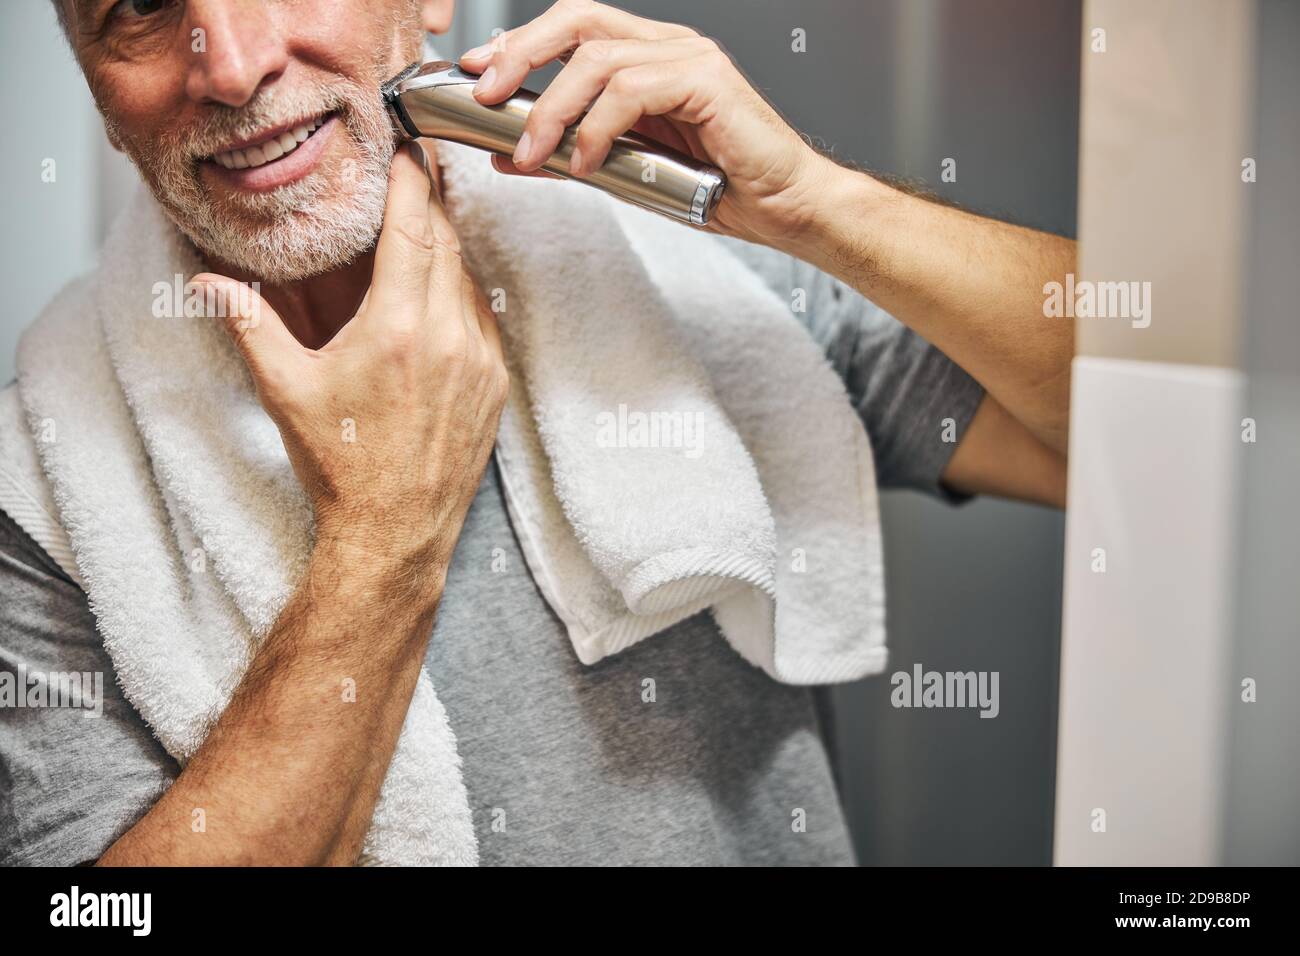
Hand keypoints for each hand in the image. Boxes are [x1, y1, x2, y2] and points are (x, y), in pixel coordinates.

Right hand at [196, 143, 508, 590]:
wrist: (395, 532)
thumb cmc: (340, 465)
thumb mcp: (286, 390)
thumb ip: (249, 325)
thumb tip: (206, 284)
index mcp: (399, 328)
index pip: (415, 228)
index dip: (413, 181)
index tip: (410, 149)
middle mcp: (450, 337)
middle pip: (446, 245)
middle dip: (427, 208)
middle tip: (412, 178)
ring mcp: (481, 361)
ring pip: (468, 281)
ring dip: (443, 253)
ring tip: (417, 236)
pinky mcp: (495, 384)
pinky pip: (482, 319)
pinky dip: (459, 297)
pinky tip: (434, 299)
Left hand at [462, 0, 836, 246]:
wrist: (785, 207)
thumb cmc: (719, 188)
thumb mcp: (628, 172)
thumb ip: (572, 154)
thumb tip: (510, 153)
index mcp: (650, 56)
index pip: (573, 27)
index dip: (520, 43)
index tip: (478, 73)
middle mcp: (668, 45)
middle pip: (577, 20)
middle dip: (521, 54)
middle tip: (487, 95)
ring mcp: (689, 57)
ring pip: (597, 60)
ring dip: (553, 109)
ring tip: (534, 153)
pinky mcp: (706, 80)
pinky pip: (632, 92)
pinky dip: (598, 129)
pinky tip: (588, 163)